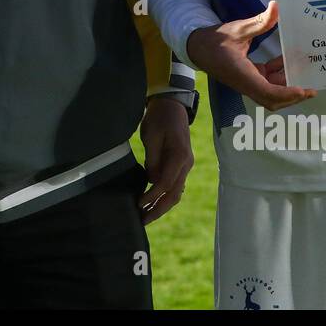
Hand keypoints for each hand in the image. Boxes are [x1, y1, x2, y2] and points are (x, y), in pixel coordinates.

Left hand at [138, 96, 193, 224]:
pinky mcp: (180, 164)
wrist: (172, 105)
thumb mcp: (151, 136)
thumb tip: (151, 182)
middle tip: (143, 220)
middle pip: (174, 194)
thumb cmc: (160, 118)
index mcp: (179, 157)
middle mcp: (186, 164)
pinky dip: (164, 196)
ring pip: (176, 192)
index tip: (138, 204)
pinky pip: (174, 185)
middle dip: (159, 209)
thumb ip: (152, 160)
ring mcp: (185, 165)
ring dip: (162, 206)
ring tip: (146, 216)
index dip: (152, 197)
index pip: (166, 184)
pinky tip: (152, 202)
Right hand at [185, 0, 316, 110]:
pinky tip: (289, 62)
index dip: (286, 94)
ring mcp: (248, 82)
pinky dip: (280, 76)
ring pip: (272, 93)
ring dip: (289, 86)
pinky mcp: (250, 77)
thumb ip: (259, 21)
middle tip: (313, 88)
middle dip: (293, 97)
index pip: (267, 92)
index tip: (303, 89)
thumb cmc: (215, 39)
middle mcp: (246, 83)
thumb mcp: (238, 28)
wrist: (198, 47)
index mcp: (242, 74)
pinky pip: (268, 82)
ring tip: (307, 75)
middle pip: (273, 99)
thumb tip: (275, 6)